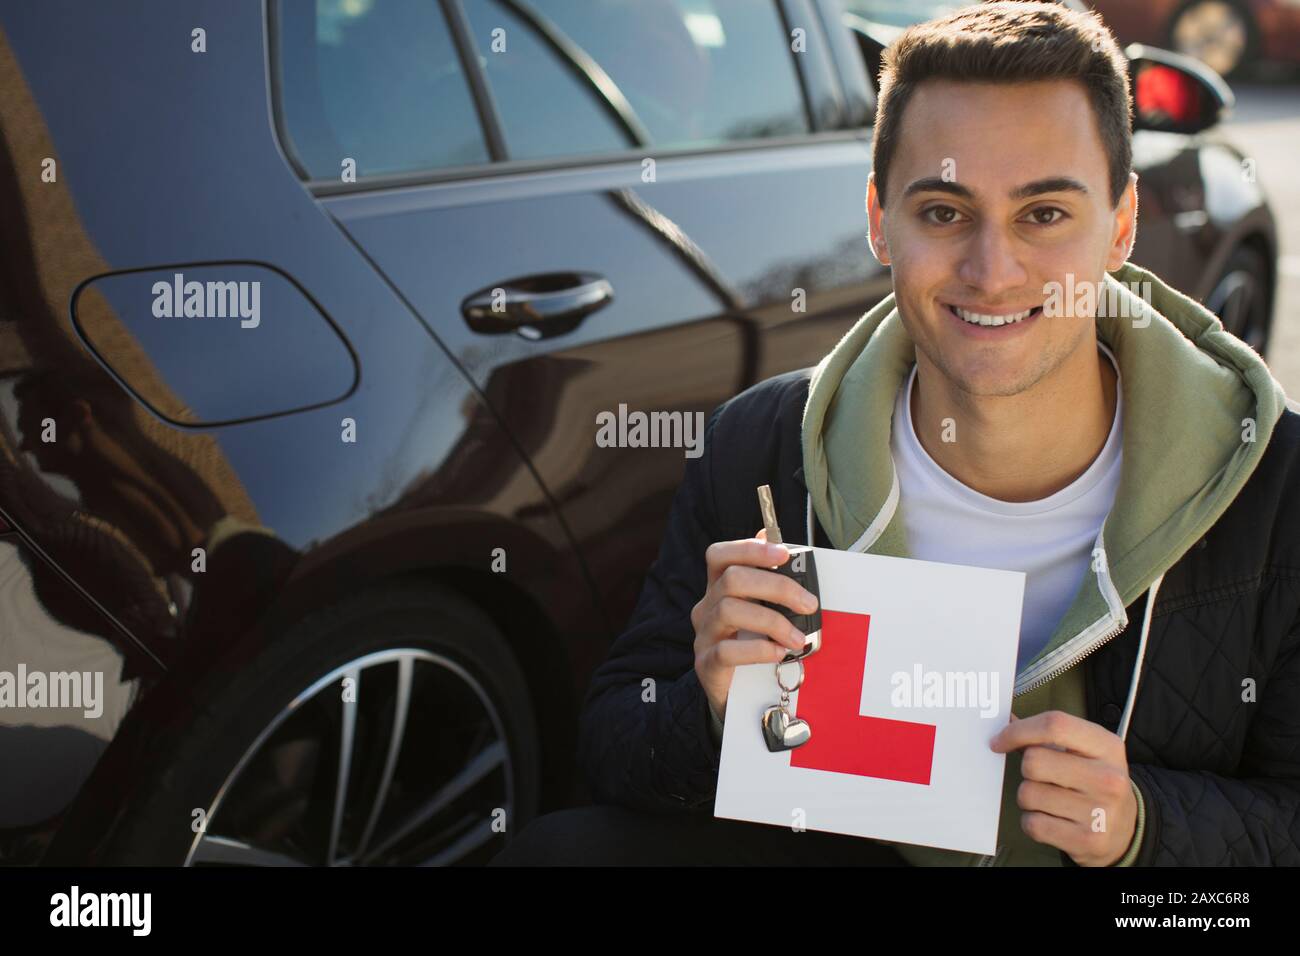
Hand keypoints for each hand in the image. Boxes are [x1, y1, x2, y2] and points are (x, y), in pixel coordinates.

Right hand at [690, 528, 818, 721]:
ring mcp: (704, 635)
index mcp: (718, 588)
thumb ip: (768, 580)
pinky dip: (758, 650)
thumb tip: (775, 540)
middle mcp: (707, 607)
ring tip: (797, 638)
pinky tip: (778, 653)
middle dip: (777, 587)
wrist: (734, 693)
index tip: (783, 554)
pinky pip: (727, 650)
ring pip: (729, 610)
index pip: (720, 556)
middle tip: (808, 604)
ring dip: (772, 621)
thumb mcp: (761, 610)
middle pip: (732, 580)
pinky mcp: (706, 664)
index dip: (749, 549)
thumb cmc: (752, 644)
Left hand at [989, 710, 1137, 865]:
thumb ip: (1046, 734)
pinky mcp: (1087, 840)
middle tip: (1042, 778)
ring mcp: (1099, 812)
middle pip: (1033, 762)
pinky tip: (1053, 819)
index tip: (999, 741)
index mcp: (1107, 746)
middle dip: (1026, 770)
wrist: (1125, 830)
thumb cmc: (1095, 782)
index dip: (1018, 731)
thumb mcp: (1084, 751)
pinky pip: (1032, 824)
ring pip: (1028, 794)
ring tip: (1052, 800)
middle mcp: (1108, 778)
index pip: (1054, 725)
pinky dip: (1033, 822)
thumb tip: (1006, 720)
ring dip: (1029, 798)